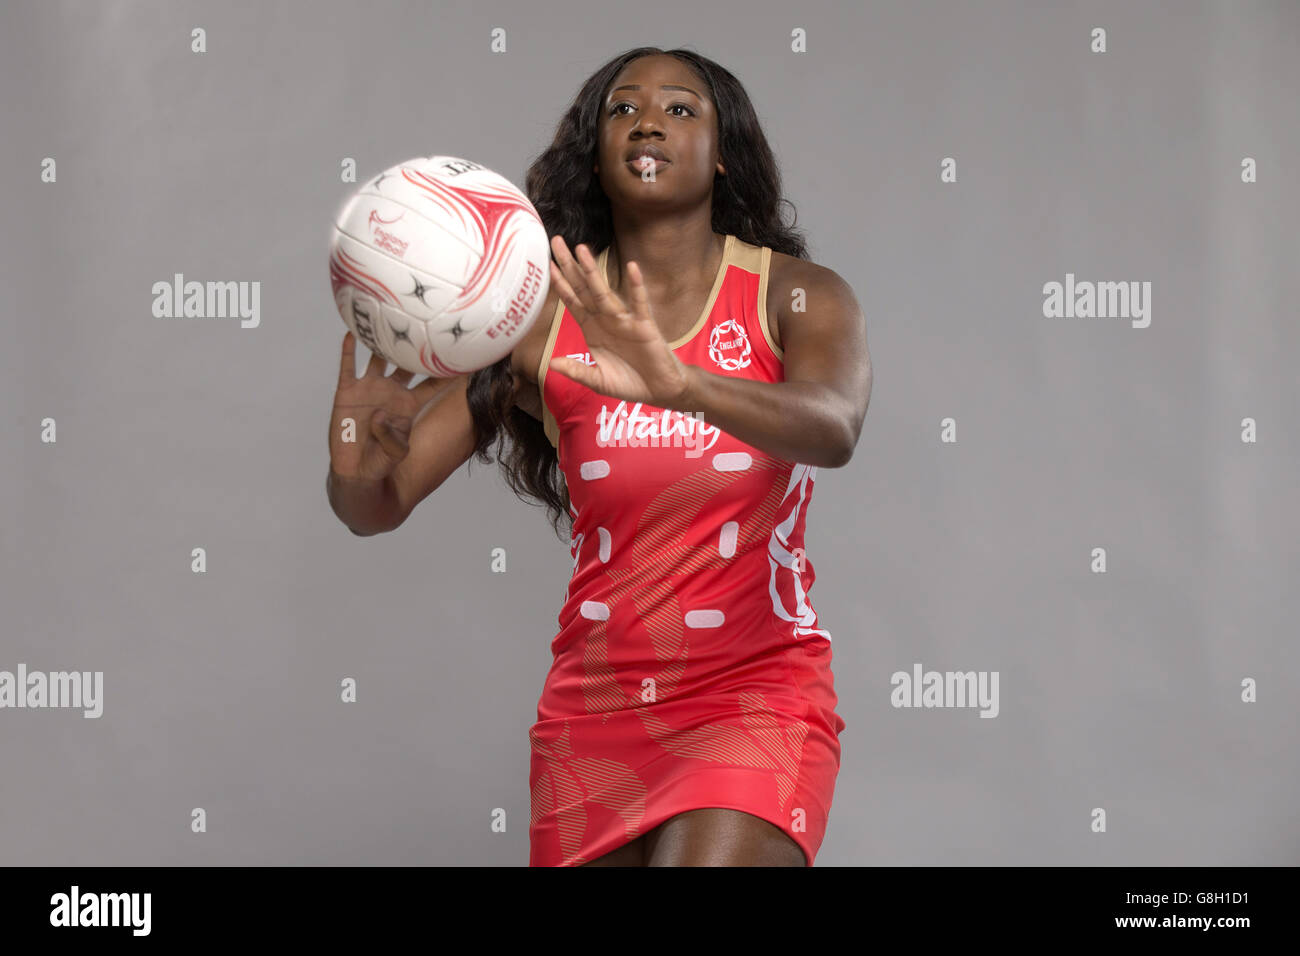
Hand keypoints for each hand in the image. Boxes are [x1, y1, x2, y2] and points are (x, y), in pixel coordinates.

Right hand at [328, 331, 443, 481]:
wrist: (356, 469)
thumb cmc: (382, 461)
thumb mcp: (396, 453)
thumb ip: (393, 438)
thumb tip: (379, 415)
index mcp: (410, 404)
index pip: (433, 383)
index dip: (448, 371)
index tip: (462, 354)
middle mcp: (392, 391)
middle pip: (406, 363)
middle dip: (414, 346)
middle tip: (424, 324)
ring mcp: (369, 389)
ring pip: (377, 359)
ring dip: (381, 342)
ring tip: (386, 318)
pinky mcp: (347, 392)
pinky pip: (348, 367)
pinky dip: (349, 350)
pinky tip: (350, 333)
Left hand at [545, 235, 692, 407]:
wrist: (659, 390)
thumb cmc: (629, 382)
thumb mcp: (598, 381)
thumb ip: (577, 371)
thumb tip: (552, 363)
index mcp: (592, 330)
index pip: (573, 302)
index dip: (560, 284)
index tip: (547, 264)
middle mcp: (606, 319)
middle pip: (584, 288)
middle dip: (570, 266)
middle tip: (556, 241)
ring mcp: (625, 320)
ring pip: (605, 292)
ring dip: (593, 271)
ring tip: (582, 250)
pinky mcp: (645, 326)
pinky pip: (640, 303)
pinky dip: (637, 286)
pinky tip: (632, 268)